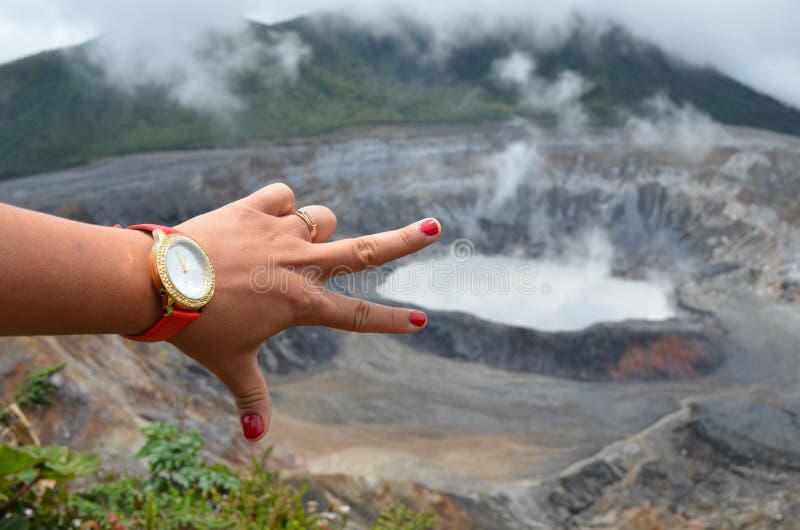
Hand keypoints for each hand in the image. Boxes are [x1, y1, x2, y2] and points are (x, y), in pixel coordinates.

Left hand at [168, 183, 440, 440]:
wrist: (156, 283)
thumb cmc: (196, 328)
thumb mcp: (230, 364)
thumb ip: (251, 398)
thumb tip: (257, 439)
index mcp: (300, 304)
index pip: (357, 314)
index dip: (392, 320)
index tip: (421, 319)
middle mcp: (299, 265)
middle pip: (365, 250)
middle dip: (406, 241)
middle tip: (435, 229)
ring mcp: (279, 233)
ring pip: (323, 219)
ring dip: (317, 229)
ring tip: (288, 244)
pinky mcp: (254, 209)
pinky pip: (285, 196)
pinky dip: (281, 205)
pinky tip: (266, 217)